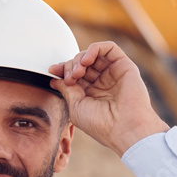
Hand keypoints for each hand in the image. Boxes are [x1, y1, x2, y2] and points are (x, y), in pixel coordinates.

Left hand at [49, 41, 168, 156]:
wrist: (124, 128)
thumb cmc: (101, 124)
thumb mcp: (75, 106)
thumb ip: (66, 89)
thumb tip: (55, 78)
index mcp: (91, 93)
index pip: (74, 73)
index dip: (62, 69)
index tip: (52, 71)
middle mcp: (102, 82)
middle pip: (81, 62)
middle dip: (70, 65)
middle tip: (70, 77)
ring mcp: (113, 73)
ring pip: (93, 54)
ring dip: (80, 58)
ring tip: (78, 71)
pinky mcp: (124, 65)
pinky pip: (109, 47)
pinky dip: (95, 49)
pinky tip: (87, 60)